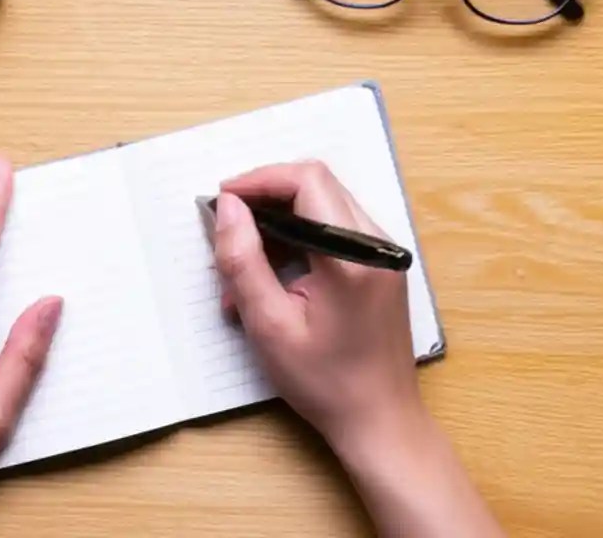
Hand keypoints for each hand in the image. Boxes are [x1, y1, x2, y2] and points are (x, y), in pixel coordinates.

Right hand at [213, 161, 503, 537]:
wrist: (379, 421)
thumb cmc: (326, 382)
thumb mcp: (269, 324)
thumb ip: (243, 259)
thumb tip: (227, 208)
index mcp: (352, 255)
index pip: (306, 181)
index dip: (258, 181)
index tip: (221, 200)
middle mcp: (375, 245)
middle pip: (314, 188)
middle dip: (263, 204)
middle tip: (226, 237)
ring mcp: (381, 256)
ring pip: (319, 210)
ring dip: (276, 230)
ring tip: (242, 278)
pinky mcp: (377, 268)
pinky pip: (331, 234)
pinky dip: (295, 246)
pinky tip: (269, 285)